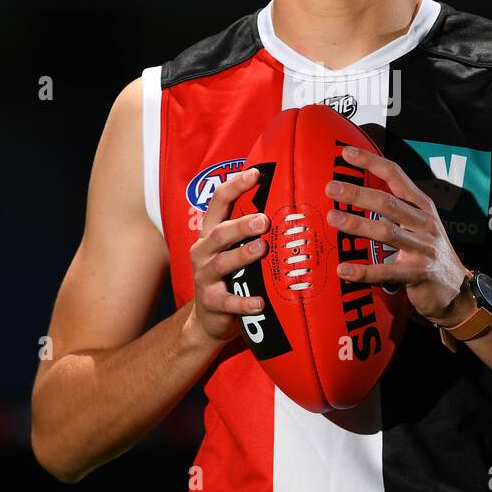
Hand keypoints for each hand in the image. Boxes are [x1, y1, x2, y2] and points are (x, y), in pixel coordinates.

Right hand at [187, 167, 268, 345]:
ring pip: (221, 263)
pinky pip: (228, 301)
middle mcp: (204, 250)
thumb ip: (250, 228)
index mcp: (211, 232)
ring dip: (242, 255)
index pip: (219, 203)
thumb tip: (287, 199)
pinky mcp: (211, 302)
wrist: (210, 318)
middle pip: (219, 233)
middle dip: (241, 225)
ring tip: (261, 249)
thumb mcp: (234, 247)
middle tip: (263, 220)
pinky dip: (243, 302)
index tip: (255, 174)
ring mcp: (205, 276)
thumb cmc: (230, 274)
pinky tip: (260, 302)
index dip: (235, 186)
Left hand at [323, 144, 468, 322]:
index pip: (396, 176)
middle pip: (388, 203)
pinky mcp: (418, 275)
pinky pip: (386, 272)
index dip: (371, 162)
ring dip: (358, 225)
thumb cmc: (429, 251)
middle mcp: (425, 223)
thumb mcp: (421, 223)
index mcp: (423, 206)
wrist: (456, 289)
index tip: (346, 152)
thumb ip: (397, 207)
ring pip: (387, 233)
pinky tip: (343, 269)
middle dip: (358, 194)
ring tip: (333, 218)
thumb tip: (357, 192)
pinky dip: (363, 271)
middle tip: (331, 188)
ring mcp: (423, 249)